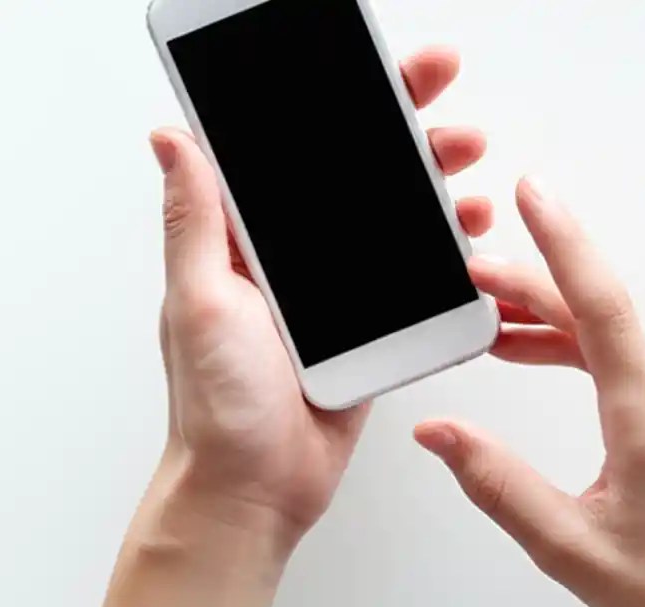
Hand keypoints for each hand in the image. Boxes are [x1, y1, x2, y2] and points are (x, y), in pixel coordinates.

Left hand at [149, 47, 491, 539]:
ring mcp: (334, 296)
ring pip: (393, 225)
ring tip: (469, 177)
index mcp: (246, 242)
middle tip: (448, 122)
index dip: (342, 109)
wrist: (256, 490)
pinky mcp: (368, 330)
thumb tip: (174, 140)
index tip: (385, 79)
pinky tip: (468, 241)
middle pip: (357, 179)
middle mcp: (293, 260)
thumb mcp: (200, 302)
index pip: (297, 155)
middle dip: (408, 140)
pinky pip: (411, 281)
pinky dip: (444, 257)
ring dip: (434, 193)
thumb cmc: (216, 409)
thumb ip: (197, 221)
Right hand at [416, 178, 644, 606]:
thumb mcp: (567, 548)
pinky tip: (555, 363)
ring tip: (497, 329)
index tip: (535, 195)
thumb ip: (496, 482)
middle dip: (531, 292)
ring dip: (557, 328)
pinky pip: (637, 366)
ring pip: (616, 342)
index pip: (601, 304)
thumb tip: (442, 432)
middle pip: (599, 317)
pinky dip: (589, 355)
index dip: (562, 241)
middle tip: (475, 279)